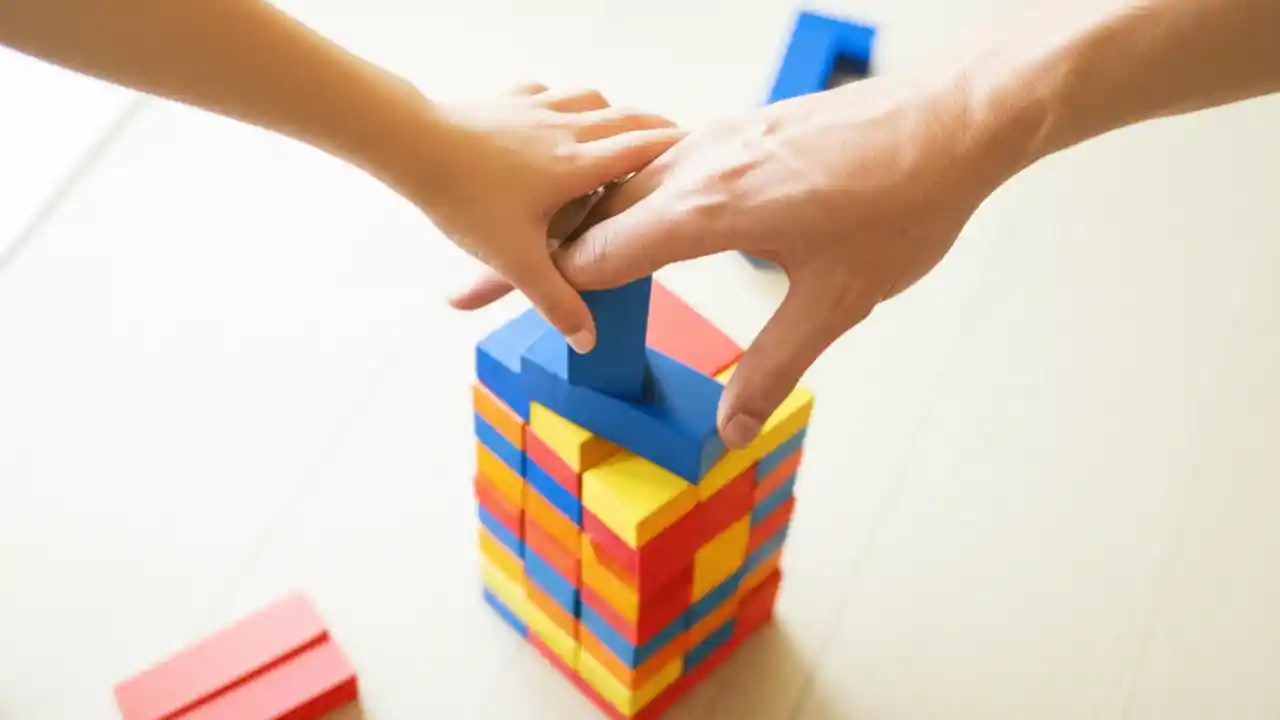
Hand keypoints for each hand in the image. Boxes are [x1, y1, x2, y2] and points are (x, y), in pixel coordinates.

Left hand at [416, 83, 681, 351]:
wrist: (413, 144)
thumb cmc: (466, 199)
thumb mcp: (517, 260)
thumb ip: (557, 301)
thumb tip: (587, 341)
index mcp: (578, 165)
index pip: (642, 150)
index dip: (674, 151)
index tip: (697, 155)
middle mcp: (566, 128)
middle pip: (625, 118)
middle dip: (652, 129)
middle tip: (671, 141)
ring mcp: (536, 107)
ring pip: (590, 99)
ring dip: (611, 113)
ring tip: (616, 132)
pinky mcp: (507, 99)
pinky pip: (545, 92)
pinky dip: (562, 102)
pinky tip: (553, 115)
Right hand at [454, 74, 1016, 447]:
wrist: (956, 119)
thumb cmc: (904, 203)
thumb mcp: (837, 301)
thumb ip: (773, 366)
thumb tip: (728, 429)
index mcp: (711, 207)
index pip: (598, 253)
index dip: (542, 286)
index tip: (487, 303)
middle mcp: (701, 164)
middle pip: (591, 213)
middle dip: (531, 252)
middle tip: (474, 281)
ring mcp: (720, 140)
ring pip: (623, 186)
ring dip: (576, 223)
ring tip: (538, 256)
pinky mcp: (743, 132)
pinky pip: (660, 166)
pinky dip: (625, 199)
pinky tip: (628, 218)